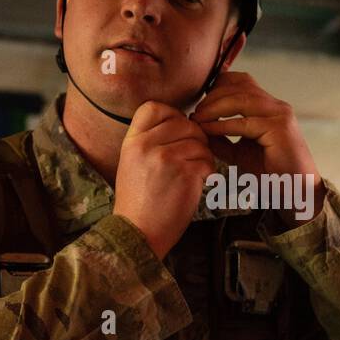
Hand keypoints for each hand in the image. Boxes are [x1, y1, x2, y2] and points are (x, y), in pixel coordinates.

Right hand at [113, 101, 215, 259]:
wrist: (138, 233)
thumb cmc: (138, 201)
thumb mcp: (131, 163)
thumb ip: (149, 141)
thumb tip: (179, 123)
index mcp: (132, 141)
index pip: (154, 107)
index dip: (171, 116)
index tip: (176, 132)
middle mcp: (147, 146)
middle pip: (184, 123)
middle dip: (194, 138)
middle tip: (191, 157)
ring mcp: (167, 159)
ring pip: (200, 143)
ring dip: (202, 157)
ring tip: (192, 173)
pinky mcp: (186, 175)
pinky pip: (208, 161)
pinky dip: (207, 172)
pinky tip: (197, 183)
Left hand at [190, 72, 325, 226]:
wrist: (296, 192)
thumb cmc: (270, 173)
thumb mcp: (239, 152)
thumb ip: (221, 138)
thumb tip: (197, 126)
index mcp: (269, 107)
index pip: (242, 81)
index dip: (218, 86)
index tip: (200, 104)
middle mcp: (277, 106)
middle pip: (240, 86)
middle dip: (212, 97)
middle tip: (195, 113)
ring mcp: (280, 115)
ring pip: (241, 99)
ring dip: (214, 107)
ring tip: (198, 119)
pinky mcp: (280, 129)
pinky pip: (245, 123)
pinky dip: (223, 125)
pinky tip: (208, 130)